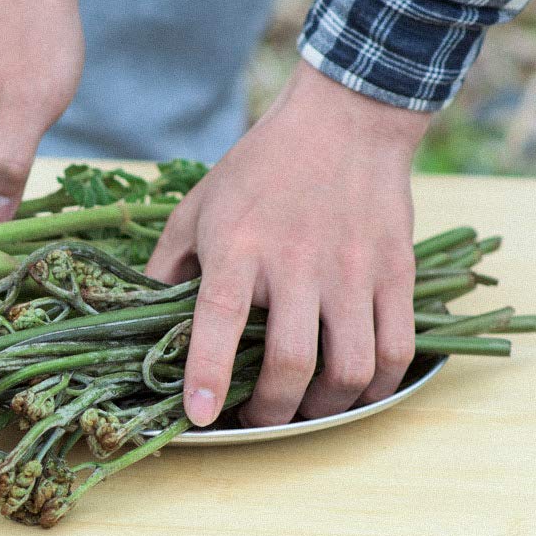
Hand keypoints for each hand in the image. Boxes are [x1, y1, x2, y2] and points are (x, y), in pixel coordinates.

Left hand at [147, 62, 431, 426]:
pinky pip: (397, 349)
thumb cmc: (259, 168)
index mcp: (238, 246)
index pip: (220, 319)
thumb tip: (138, 320)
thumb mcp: (196, 207)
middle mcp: (296, 262)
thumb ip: (166, 266)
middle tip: (257, 417)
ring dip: (326, 405)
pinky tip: (355, 387)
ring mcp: (351, 270)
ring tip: (307, 406)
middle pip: (291, 362)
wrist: (345, 118)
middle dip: (271, 411)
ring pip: (350, 368)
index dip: (209, 374)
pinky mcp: (395, 272)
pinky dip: (378, 384)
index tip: (201, 415)